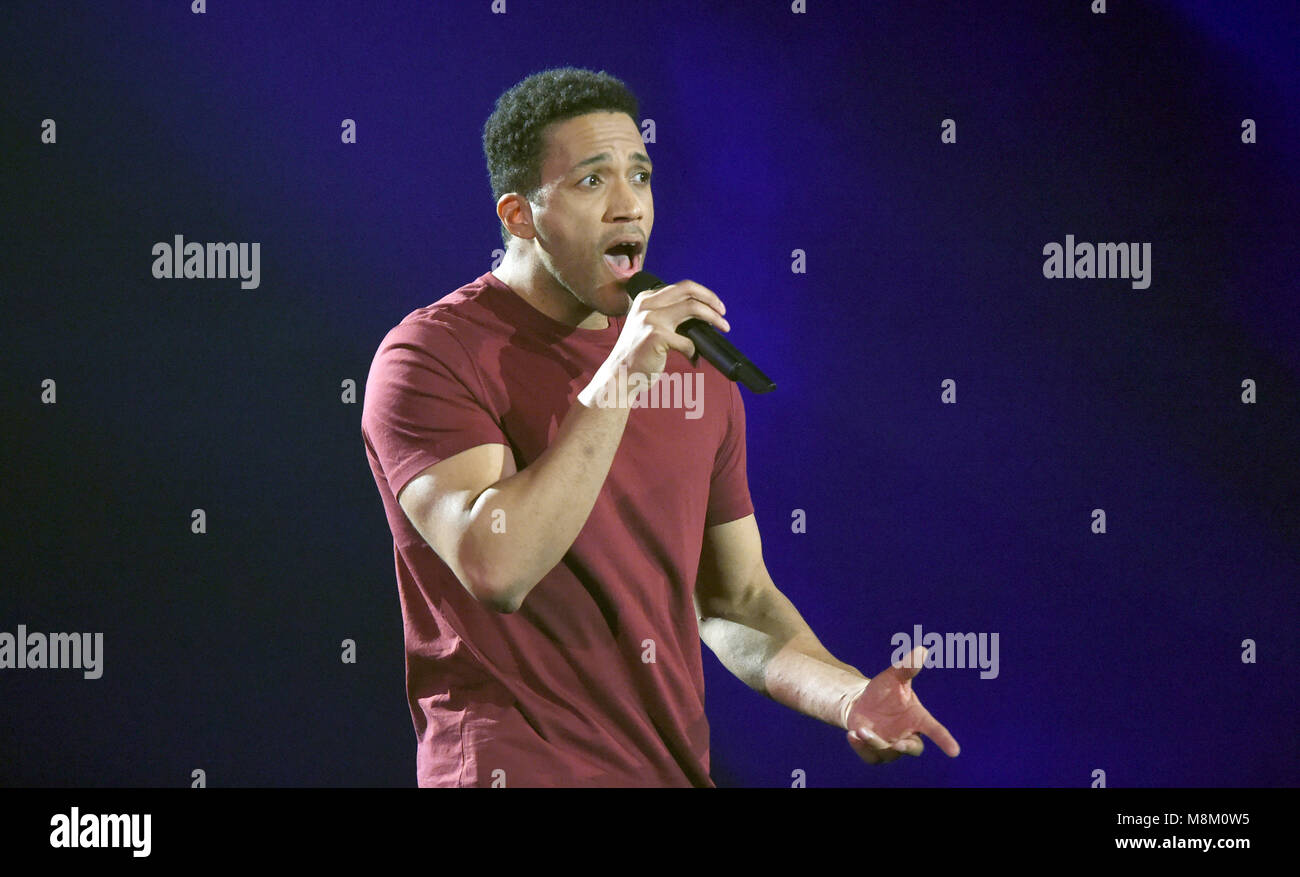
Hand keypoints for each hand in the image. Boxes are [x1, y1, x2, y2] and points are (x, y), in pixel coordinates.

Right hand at [609, 279, 729, 376]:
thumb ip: (666, 315)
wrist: (620, 374)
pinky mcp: (656, 336)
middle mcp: (647, 304)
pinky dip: (694, 352)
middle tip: (723, 313)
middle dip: (712, 299)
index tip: (715, 306)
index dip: (704, 294)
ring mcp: (651, 319)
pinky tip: (693, 360)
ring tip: (723, 328)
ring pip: (693, 308)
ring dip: (713, 318)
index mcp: (645, 298)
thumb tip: (701, 316)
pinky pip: (688, 342)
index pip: (682, 287)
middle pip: (689, 290)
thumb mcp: (647, 325)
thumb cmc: (637, 354)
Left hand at [845, 645, 960, 764]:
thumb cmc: (884, 691)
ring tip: (861, 730)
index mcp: (918, 718)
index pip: (935, 730)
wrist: (861, 702)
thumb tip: (922, 649)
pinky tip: (852, 735)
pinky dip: (861, 748)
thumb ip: (907, 667)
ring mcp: (891, 746)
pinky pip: (871, 757)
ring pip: (888, 753)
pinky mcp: (874, 752)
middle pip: (913, 748)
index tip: (955, 752)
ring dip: (875, 743)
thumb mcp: (894, 677)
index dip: (945, 741)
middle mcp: (907, 735)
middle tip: (897, 744)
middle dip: (906, 748)